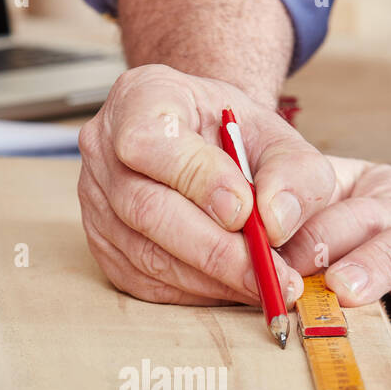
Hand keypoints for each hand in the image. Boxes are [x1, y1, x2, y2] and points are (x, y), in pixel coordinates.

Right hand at [77, 64, 336, 305]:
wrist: (210, 146)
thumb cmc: (237, 136)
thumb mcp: (278, 135)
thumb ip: (294, 171)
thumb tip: (278, 222)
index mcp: (141, 98)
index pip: (150, 141)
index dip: (195, 180)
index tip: (244, 211)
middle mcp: (105, 150)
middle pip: (147, 209)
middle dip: (215, 249)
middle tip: (269, 271)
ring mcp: (96, 202)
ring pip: (147, 254)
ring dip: (211, 278)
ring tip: (264, 284)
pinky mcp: (103, 247)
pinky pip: (147, 281)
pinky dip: (196, 291)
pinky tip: (232, 286)